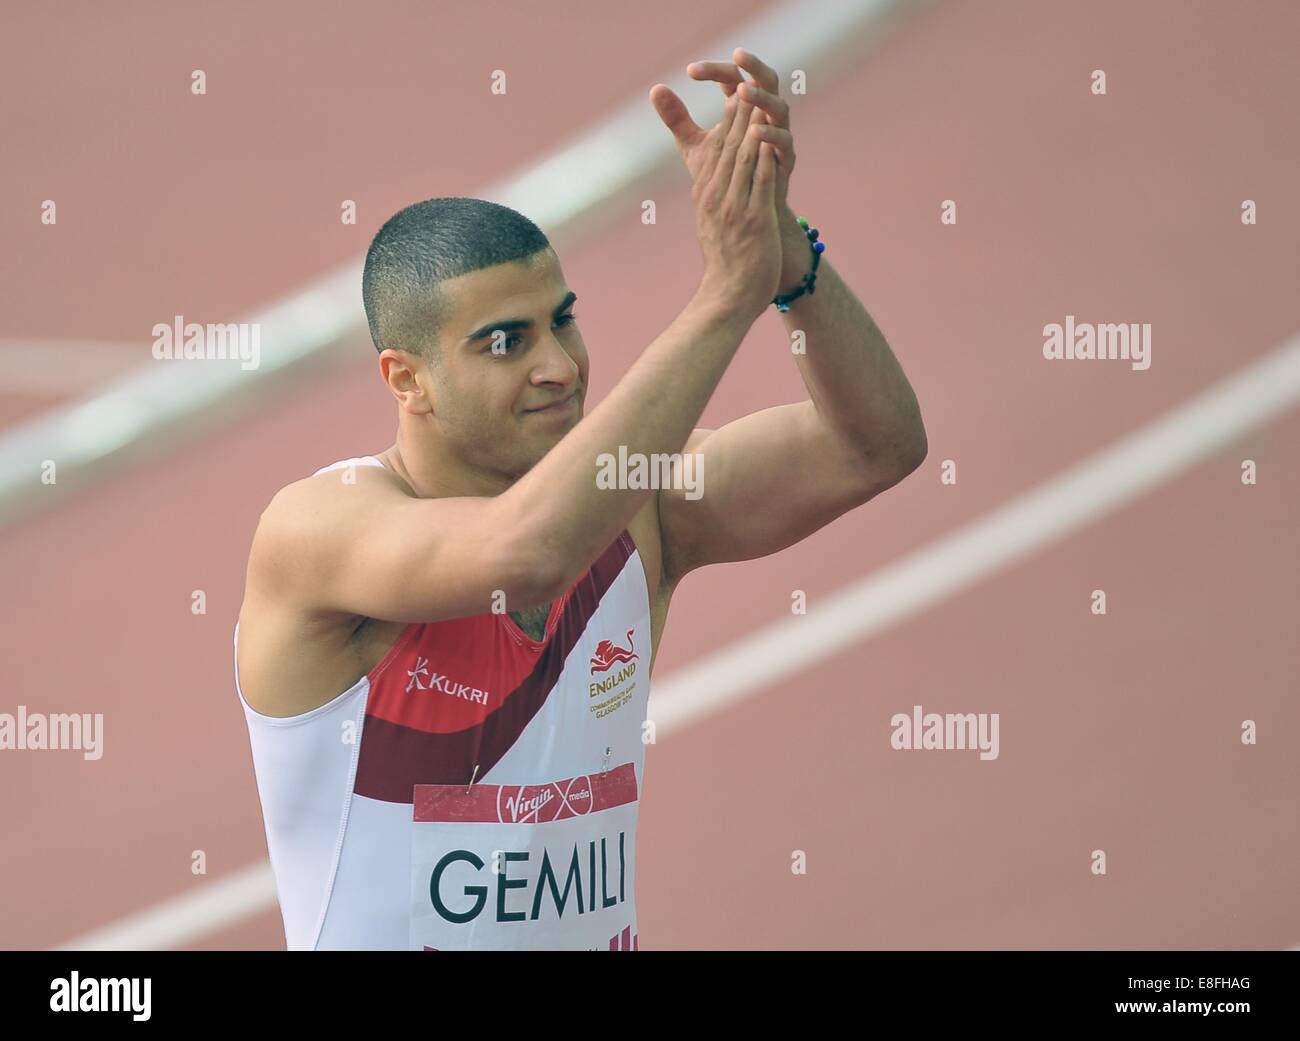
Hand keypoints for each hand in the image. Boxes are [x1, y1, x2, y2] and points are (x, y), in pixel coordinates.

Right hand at [650, 56, 781, 317]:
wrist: (729, 296)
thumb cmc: (725, 261)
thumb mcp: (710, 221)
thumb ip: (713, 194)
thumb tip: (710, 176)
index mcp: (705, 194)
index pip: (716, 150)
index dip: (727, 121)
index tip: (736, 96)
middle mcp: (716, 197)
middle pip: (728, 148)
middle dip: (738, 115)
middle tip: (746, 85)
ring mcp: (734, 208)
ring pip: (744, 160)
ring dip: (752, 128)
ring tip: (759, 102)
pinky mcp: (754, 221)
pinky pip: (761, 183)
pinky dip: (766, 159)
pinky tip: (773, 139)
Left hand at [685, 49, 794, 216]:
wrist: (743, 213)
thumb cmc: (722, 175)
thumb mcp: (695, 144)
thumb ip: (678, 118)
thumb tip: (654, 88)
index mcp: (743, 107)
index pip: (732, 77)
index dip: (713, 71)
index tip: (690, 71)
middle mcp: (764, 115)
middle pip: (765, 79)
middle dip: (753, 66)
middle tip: (738, 53)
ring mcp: (777, 136)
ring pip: (778, 107)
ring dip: (762, 97)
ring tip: (743, 91)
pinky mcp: (785, 160)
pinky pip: (784, 141)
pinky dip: (771, 135)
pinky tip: (756, 130)